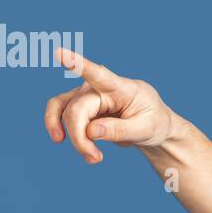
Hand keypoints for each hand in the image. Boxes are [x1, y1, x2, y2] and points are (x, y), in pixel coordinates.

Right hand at [43, 48, 175, 163]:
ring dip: (71, 137)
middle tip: (96, 159)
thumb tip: (91, 131)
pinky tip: (77, 146)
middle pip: (76, 110)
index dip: (77, 64)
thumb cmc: (152, 122)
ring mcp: (86, 95)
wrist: (152, 125)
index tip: (59, 52)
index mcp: (121, 87)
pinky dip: (62, 131)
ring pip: (62, 111)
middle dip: (80, 138)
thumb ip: (120, 130)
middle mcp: (99, 87)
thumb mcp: (146, 129)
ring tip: (92, 158)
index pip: (98, 74)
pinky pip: (59, 115)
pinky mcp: (78, 105)